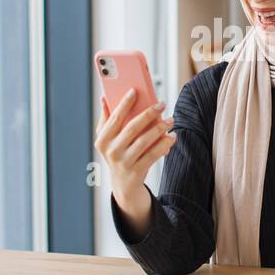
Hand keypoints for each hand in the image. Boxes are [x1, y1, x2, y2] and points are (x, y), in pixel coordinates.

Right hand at [94, 88, 175, 227]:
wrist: (123, 184)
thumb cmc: (117, 153)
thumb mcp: (108, 139)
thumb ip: (106, 119)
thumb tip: (104, 97)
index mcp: (102, 140)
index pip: (114, 118)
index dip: (124, 103)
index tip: (135, 90)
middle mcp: (111, 151)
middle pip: (132, 128)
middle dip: (148, 114)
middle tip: (161, 104)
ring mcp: (124, 162)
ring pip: (144, 141)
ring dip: (159, 129)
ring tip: (171, 119)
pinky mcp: (137, 171)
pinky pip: (153, 155)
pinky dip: (164, 145)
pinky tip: (172, 136)